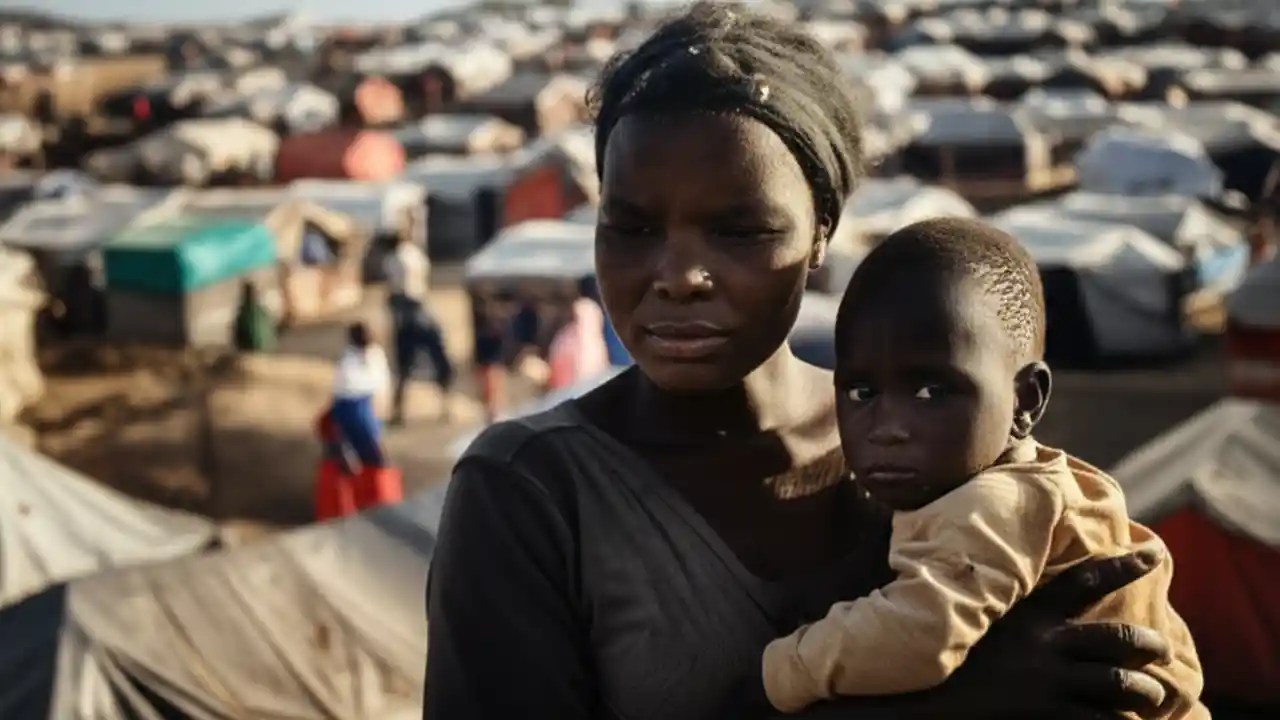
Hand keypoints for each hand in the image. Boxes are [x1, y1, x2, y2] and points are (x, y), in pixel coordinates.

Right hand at [938, 548, 1169, 718]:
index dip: (1124, 565)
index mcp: (1029, 617)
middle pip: (1120, 638)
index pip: (1083, 580)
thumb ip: (1008, 614)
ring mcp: (1050, 684)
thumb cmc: (946, 665)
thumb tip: (1030, 606)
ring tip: (1147, 699)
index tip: (1156, 552)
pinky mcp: (1050, 717)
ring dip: (1143, 694)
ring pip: (1123, 685)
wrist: (921, 703)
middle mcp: (1045, 646)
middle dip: (1149, 644)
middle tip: (1160, 650)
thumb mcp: (975, 626)